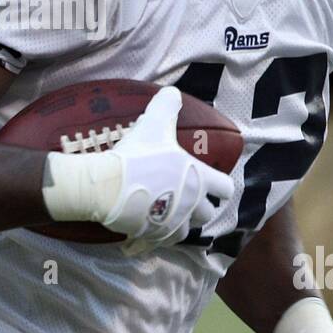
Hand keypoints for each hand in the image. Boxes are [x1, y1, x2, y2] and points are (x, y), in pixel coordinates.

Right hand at [42, 86, 233, 254]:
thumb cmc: (136, 155)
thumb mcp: (154, 123)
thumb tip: (173, 92)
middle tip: (186, 196)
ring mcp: (173, 223)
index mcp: (198, 178)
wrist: (106, 185)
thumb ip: (167, 105)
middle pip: (208, 214)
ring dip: (181, 222)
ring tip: (169, 212)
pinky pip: (164, 240)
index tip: (209, 183)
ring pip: (187, 231)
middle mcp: (191, 204)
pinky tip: (151, 223)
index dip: (219, 186)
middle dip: (200, 207)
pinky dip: (160, 233)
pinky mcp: (154, 236)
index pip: (226, 189)